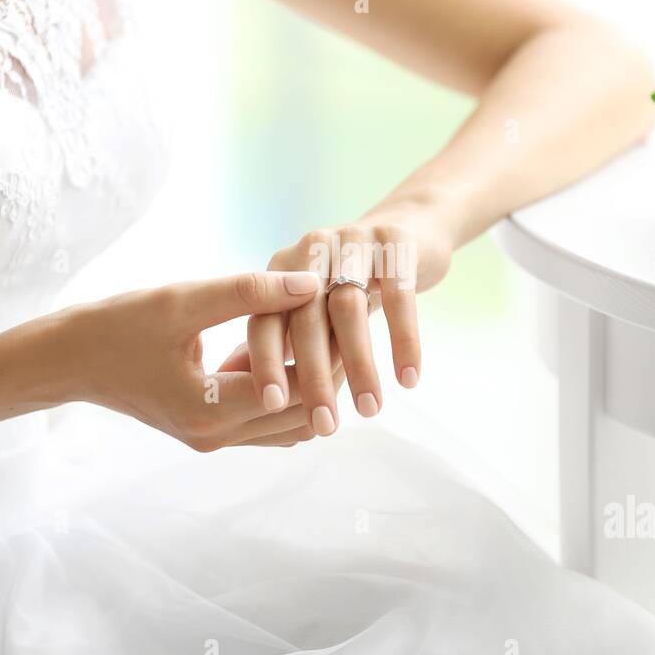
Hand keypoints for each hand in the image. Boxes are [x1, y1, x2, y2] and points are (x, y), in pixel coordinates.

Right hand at [51, 271, 337, 450]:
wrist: (68, 360)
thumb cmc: (118, 325)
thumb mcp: (183, 300)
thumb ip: (249, 292)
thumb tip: (312, 281)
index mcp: (211, 407)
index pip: (298, 390)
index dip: (329, 353)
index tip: (349, 314)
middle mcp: (217, 435)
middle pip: (302, 415)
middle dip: (330, 374)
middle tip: (351, 326)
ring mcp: (212, 439)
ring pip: (289, 426)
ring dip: (312, 387)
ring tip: (326, 338)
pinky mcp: (208, 431)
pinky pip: (267, 423)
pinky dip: (286, 395)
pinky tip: (292, 352)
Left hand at [248, 207, 454, 434]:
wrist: (411, 228)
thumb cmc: (352, 282)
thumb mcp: (314, 305)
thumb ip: (281, 342)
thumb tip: (243, 397)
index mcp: (282, 271)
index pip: (265, 320)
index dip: (266, 362)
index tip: (273, 407)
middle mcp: (311, 251)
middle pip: (307, 319)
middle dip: (315, 377)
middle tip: (325, 426)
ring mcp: (353, 241)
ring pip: (350, 309)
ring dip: (359, 365)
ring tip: (370, 410)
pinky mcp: (396, 244)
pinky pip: (399, 297)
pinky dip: (403, 340)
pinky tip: (408, 379)